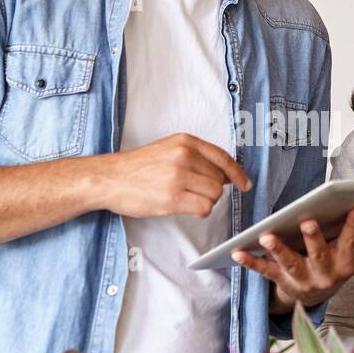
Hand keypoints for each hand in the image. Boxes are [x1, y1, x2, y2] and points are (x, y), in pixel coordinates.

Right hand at [98, 134, 250, 218]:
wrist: (108, 178)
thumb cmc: (136, 167)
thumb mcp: (167, 149)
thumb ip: (195, 156)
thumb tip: (225, 174)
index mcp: (185, 141)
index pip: (223, 157)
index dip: (237, 173)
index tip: (245, 184)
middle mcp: (184, 155)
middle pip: (219, 180)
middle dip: (211, 189)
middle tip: (191, 192)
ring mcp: (178, 176)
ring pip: (214, 195)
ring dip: (204, 201)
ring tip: (183, 198)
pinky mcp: (172, 197)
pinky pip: (203, 208)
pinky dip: (198, 211)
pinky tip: (181, 206)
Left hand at [231, 206, 353, 311]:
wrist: (313, 298)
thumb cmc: (337, 264)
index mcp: (346, 264)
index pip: (352, 243)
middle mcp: (324, 274)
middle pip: (320, 255)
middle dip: (314, 239)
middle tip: (307, 222)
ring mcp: (301, 279)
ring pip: (290, 264)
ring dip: (278, 250)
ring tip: (266, 236)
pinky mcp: (281, 281)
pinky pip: (264, 272)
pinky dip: (250, 262)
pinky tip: (236, 250)